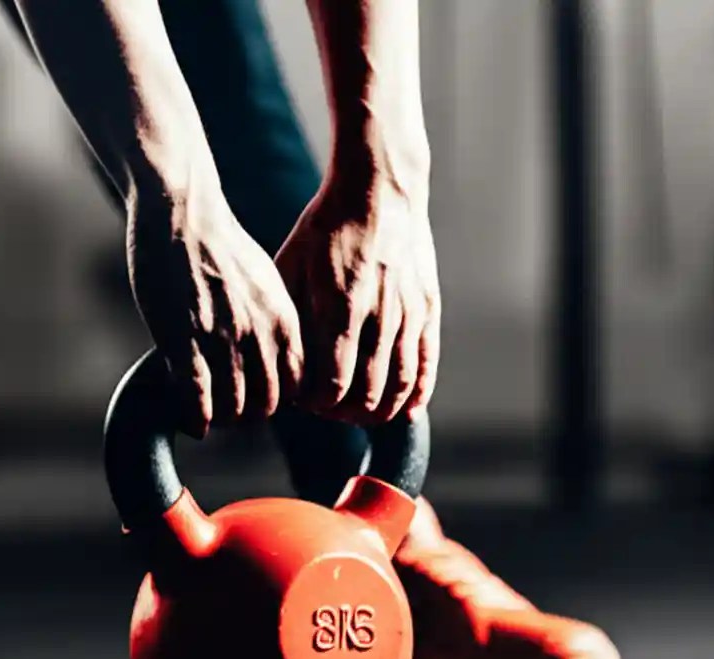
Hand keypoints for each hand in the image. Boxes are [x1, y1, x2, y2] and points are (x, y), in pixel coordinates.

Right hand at [129, 195, 304, 437]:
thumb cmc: (221, 244)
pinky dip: (196, 417)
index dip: (280, 399)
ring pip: (232, 407)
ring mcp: (219, 338)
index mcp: (283, 319)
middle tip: (234, 412)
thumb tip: (279, 355)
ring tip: (212, 416)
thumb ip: (276, 320)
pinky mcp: (181, 340)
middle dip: (250, 415)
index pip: (297, 385)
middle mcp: (257, 333)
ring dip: (222, 419)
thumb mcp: (267, 282)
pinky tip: (193, 423)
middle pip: (267, 404)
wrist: (182, 212)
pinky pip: (197, 397)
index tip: (262, 397)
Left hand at [275, 179, 440, 424]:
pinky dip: (417, 395)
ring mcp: (408, 313)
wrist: (379, 190)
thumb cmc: (327, 228)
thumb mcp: (292, 267)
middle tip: (331, 411)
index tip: (306, 401)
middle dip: (345, 414)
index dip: (318, 404)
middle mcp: (378, 315)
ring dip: (379, 410)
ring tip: (361, 413)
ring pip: (400, 386)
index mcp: (339, 307)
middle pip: (367, 394)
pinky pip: (427, 364)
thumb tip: (285, 364)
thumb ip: (290, 317)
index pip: (332, 384)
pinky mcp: (428, 308)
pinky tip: (404, 410)